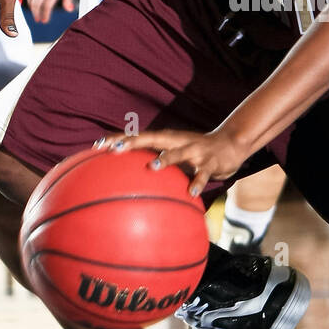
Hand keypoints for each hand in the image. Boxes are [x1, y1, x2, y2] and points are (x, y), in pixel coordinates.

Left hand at [101, 126, 250, 197]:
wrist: (231, 144)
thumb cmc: (195, 155)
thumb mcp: (175, 157)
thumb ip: (156, 166)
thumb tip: (128, 187)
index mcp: (166, 140)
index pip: (137, 137)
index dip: (118, 139)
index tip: (97, 145)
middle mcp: (177, 141)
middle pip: (151, 138)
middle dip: (133, 142)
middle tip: (115, 149)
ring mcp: (194, 150)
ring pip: (178, 152)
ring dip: (166, 158)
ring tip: (153, 166)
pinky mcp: (210, 162)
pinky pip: (203, 174)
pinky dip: (198, 182)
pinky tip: (192, 192)